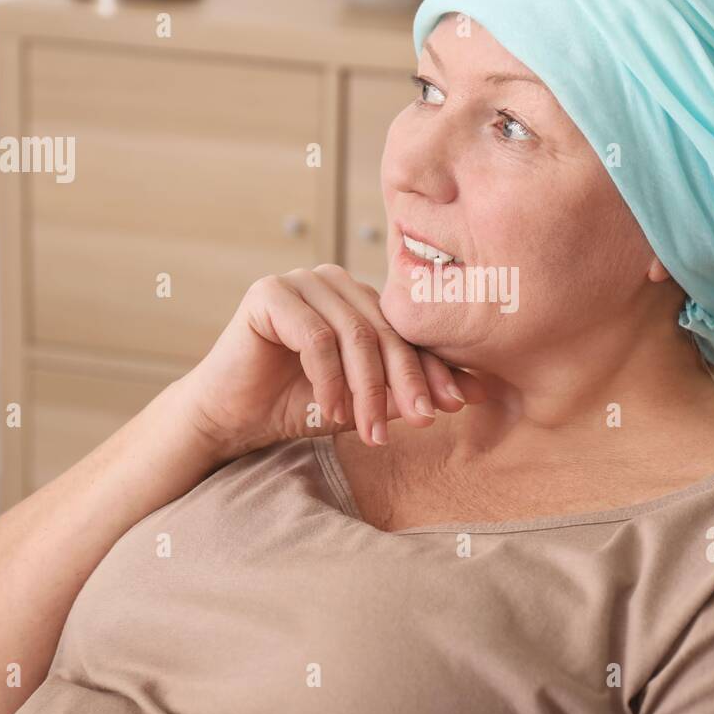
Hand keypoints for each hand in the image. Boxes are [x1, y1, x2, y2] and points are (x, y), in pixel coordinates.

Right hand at [174, 263, 485, 461]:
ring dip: (368, 388)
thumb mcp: (366, 402)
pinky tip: (332, 412)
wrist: (232, 418)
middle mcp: (334, 281)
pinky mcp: (269, 292)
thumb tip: (480, 391)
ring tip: (370, 432)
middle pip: (385, 330)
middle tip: (422, 421)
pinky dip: (330, 379)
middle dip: (406, 381)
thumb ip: (411, 392)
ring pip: (355, 335)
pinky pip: (316, 337)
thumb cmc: (296, 406)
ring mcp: (300, 280)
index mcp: (360, 298)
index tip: (454, 405)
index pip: (406, 329)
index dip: (432, 367)